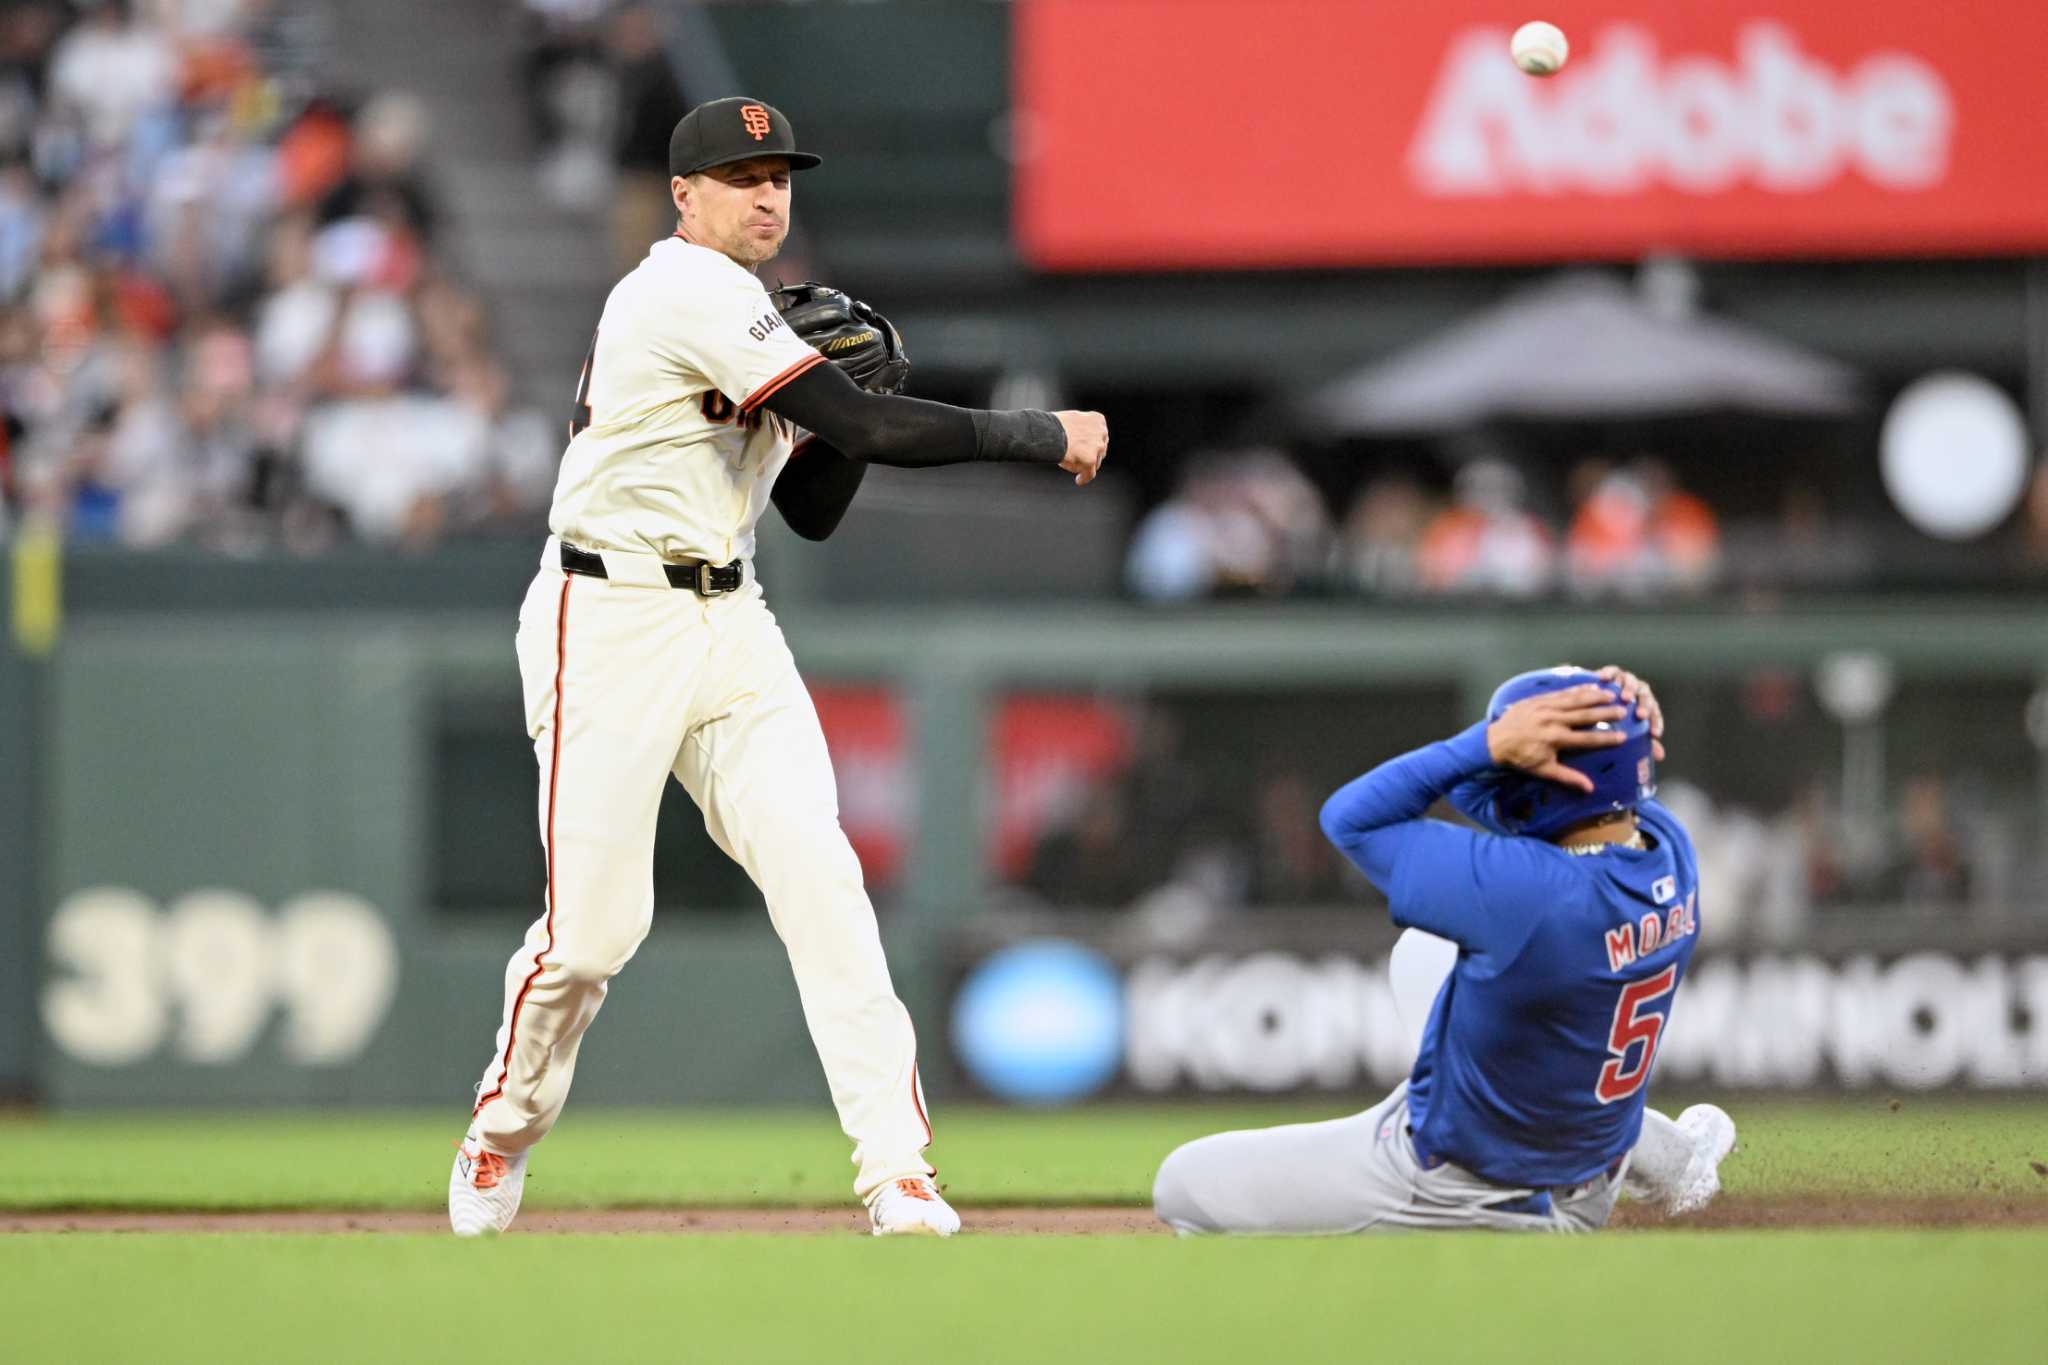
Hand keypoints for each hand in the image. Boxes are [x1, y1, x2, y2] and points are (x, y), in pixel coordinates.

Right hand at [1053, 410, 1107, 485]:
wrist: (1048, 432)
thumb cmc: (1054, 425)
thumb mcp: (1072, 420)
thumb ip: (1081, 428)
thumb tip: (1080, 438)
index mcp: (1097, 420)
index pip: (1100, 435)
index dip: (1093, 443)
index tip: (1087, 448)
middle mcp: (1101, 432)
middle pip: (1099, 449)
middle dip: (1092, 454)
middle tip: (1081, 459)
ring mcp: (1097, 446)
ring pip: (1095, 461)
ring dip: (1087, 465)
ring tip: (1077, 468)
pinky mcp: (1091, 460)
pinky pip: (1090, 473)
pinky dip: (1084, 478)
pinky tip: (1079, 480)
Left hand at [1485, 685, 1628, 793]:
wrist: (1494, 741)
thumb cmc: (1521, 758)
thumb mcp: (1544, 770)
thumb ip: (1568, 777)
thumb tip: (1590, 788)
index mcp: (1556, 739)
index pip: (1588, 739)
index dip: (1607, 738)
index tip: (1624, 736)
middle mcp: (1553, 720)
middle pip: (1585, 715)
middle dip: (1605, 712)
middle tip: (1623, 710)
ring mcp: (1546, 707)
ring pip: (1575, 700)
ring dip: (1594, 696)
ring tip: (1611, 694)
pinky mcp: (1538, 699)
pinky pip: (1561, 692)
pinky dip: (1576, 689)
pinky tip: (1589, 686)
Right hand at [1596, 664, 1666, 760]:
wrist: (1597, 698)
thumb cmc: (1614, 717)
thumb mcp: (1629, 729)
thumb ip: (1643, 741)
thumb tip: (1660, 756)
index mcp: (1646, 704)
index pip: (1655, 712)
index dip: (1656, 723)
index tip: (1654, 734)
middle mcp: (1638, 690)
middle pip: (1645, 695)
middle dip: (1644, 705)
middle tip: (1640, 715)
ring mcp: (1625, 679)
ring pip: (1630, 681)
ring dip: (1628, 689)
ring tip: (1624, 698)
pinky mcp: (1612, 672)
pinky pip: (1611, 671)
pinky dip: (1608, 674)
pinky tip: (1603, 680)